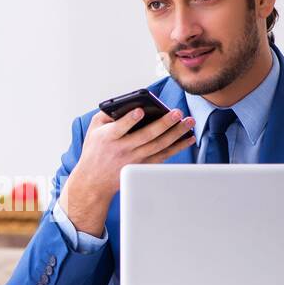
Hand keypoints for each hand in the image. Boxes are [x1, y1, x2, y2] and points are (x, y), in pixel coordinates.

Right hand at [59, 108, 194, 235]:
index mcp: (108, 138)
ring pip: (159, 146)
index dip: (130, 120)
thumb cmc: (95, 150)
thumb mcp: (94, 129)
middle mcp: (123, 149)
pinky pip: (164, 156)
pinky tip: (188, 138)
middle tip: (177, 113)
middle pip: (146, 136)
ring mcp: (135, 159)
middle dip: (163, 124)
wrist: (94, 181)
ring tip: (189, 121)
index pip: (120, 128)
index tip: (140, 110)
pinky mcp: (143, 166)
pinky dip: (178, 147)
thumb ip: (107, 114)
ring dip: (176, 134)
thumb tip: (129, 103)